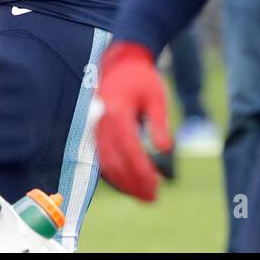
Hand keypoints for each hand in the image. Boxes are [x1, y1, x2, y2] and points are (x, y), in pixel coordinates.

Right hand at [92, 41, 171, 201]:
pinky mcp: (95, 131)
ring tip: (144, 195)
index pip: (129, 149)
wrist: (121, 61)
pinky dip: (115, 173)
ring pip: (106, 163)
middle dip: (132, 183)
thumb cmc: (141, 78)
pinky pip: (102, 157)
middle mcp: (101, 121)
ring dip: (123, 183)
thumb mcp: (156, 97)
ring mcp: (95, 127)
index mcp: (116, 111)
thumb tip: (164, 150)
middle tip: (152, 198)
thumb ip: (159, 124)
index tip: (156, 187)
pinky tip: (130, 182)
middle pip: (114, 161)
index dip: (141, 171)